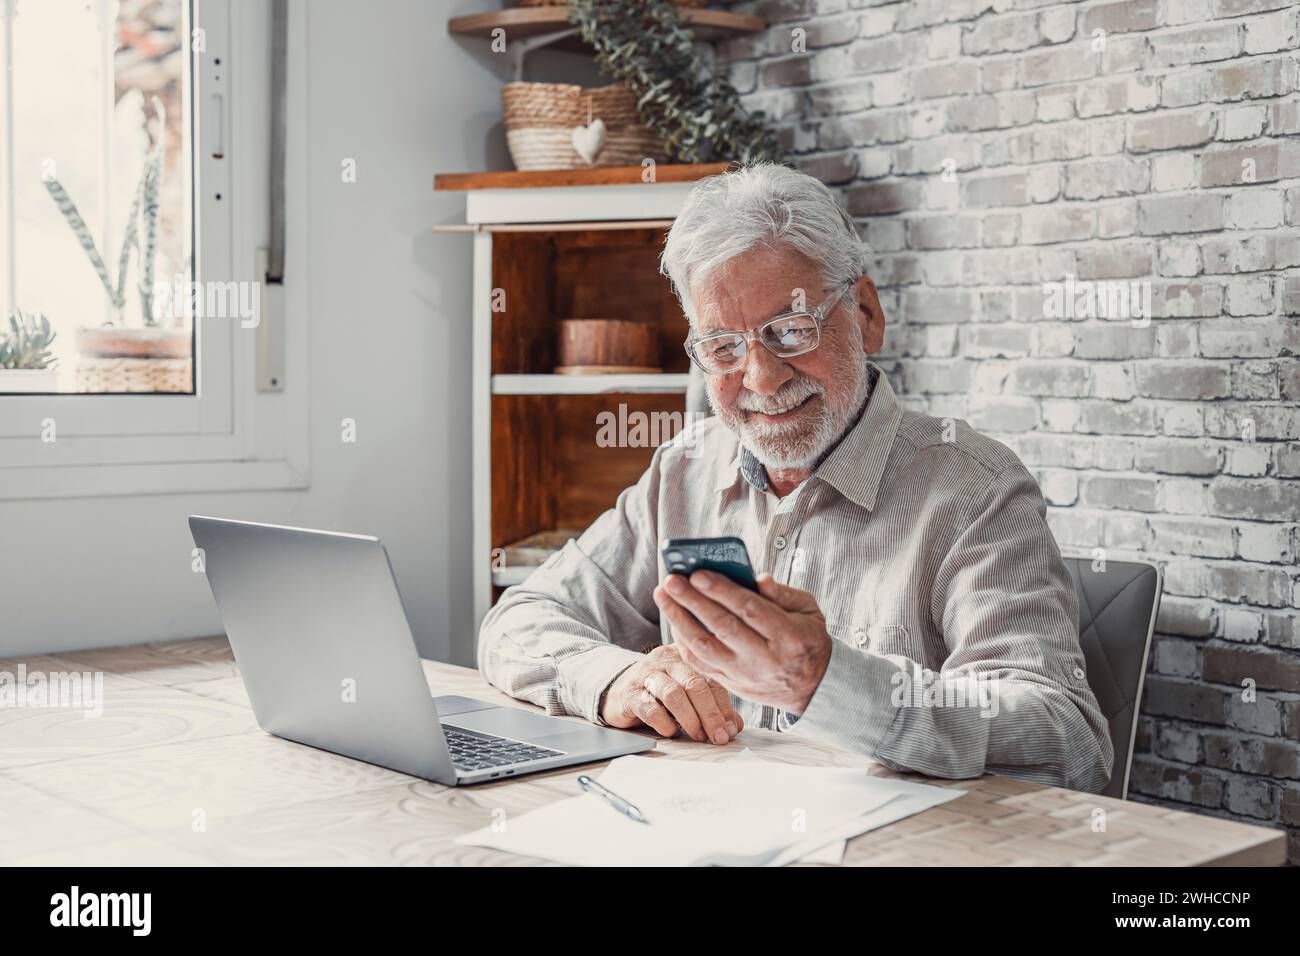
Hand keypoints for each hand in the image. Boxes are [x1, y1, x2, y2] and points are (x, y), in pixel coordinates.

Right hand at [600, 644, 743, 744]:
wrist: (619, 692)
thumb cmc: (659, 694)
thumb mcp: (688, 695)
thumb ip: (712, 706)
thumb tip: (733, 726)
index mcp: (686, 654)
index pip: (711, 677)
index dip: (724, 705)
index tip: (731, 730)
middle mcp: (666, 658)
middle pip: (694, 684)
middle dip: (710, 714)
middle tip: (719, 737)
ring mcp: (646, 673)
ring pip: (673, 694)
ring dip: (690, 719)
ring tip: (698, 736)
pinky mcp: (629, 692)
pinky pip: (650, 708)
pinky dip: (664, 723)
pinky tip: (671, 732)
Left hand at [653, 570, 831, 714]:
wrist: (812, 686)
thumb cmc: (807, 639)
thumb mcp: (808, 610)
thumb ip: (783, 593)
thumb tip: (758, 578)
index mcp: (788, 636)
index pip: (749, 610)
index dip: (722, 591)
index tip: (698, 573)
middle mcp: (764, 659)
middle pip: (721, 627)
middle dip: (692, 601)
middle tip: (671, 580)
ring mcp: (745, 674)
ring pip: (704, 648)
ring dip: (678, 620)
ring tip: (663, 596)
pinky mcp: (731, 684)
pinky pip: (700, 664)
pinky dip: (683, 641)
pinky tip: (673, 620)